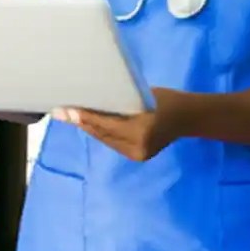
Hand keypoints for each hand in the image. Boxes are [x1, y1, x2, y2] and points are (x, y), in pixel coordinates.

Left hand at [57, 89, 180, 161]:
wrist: (189, 117)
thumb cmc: (166, 99)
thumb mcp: (142, 94)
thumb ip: (119, 100)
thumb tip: (90, 100)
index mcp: (141, 130)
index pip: (106, 123)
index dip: (84, 116)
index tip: (66, 110)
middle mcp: (137, 146)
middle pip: (102, 133)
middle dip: (81, 122)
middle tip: (60, 112)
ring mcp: (137, 154)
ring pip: (106, 140)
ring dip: (89, 128)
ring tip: (70, 116)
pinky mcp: (138, 156)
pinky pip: (113, 143)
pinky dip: (101, 133)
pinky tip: (88, 124)